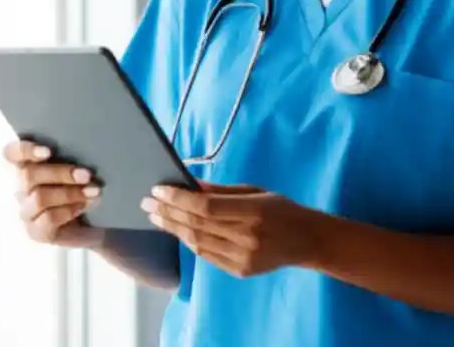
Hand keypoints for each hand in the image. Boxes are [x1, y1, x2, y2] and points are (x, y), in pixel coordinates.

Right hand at [3, 140, 105, 248]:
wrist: (96, 224)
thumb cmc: (83, 189)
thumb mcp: (76, 170)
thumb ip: (71, 157)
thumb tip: (82, 147)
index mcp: (27, 167)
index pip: (11, 154)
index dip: (24, 150)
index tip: (48, 152)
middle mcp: (21, 189)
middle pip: (28, 175)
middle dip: (60, 173)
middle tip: (86, 174)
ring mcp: (26, 212)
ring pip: (39, 198)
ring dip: (69, 193)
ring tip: (94, 191)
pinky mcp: (35, 232)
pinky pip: (48, 218)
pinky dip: (69, 210)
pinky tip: (83, 207)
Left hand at [141, 180, 321, 277]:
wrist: (307, 241)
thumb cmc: (280, 209)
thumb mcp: (255, 191)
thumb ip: (221, 190)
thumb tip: (189, 183)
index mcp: (253, 212)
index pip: (206, 207)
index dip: (178, 199)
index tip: (158, 190)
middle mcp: (247, 237)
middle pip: (197, 225)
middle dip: (168, 212)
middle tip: (147, 202)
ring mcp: (243, 257)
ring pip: (198, 242)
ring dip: (173, 228)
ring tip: (156, 216)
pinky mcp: (240, 271)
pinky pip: (206, 255)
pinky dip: (189, 242)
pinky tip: (177, 230)